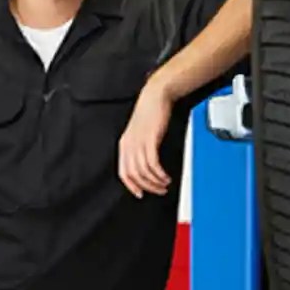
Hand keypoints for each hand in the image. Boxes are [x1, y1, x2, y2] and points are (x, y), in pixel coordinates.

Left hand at [119, 80, 173, 197]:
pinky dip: (159, 173)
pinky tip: (166, 176)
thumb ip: (139, 149)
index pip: (123, 173)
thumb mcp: (139, 133)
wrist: (155, 96)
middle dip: (147, 187)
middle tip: (159, 190)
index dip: (131, 186)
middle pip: (134, 175)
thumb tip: (145, 167)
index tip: (140, 194)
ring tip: (165, 184)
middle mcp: (129, 145)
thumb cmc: (149, 113)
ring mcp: (138, 143)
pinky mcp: (149, 139)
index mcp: (124, 145)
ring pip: (143, 171)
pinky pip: (152, 163)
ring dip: (155, 182)